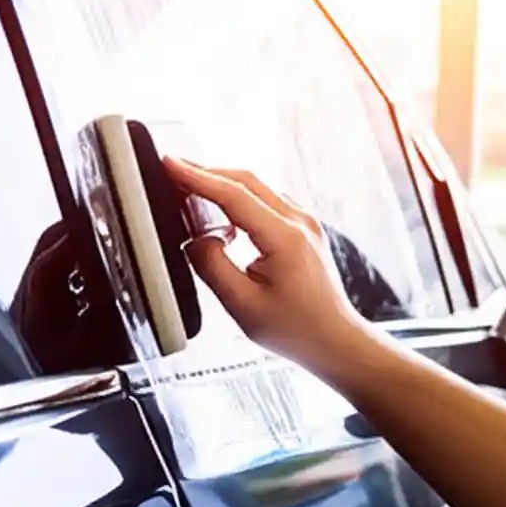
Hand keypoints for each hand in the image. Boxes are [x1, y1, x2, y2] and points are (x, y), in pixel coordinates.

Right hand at [163, 158, 380, 378]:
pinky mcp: (304, 230)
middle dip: (206, 172)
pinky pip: (267, 201)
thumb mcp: (242, 305)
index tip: (170, 164)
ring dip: (223, 183)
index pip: (233, 194)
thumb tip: (194, 239)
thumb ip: (212, 266)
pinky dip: (240, 198)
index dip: (197, 177)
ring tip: (190, 188)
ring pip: (257, 188)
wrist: (335, 341)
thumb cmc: (295, 330)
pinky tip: (222, 210)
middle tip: (173, 169)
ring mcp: (305, 223)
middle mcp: (299, 222)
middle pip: (246, 181)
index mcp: (284, 238)